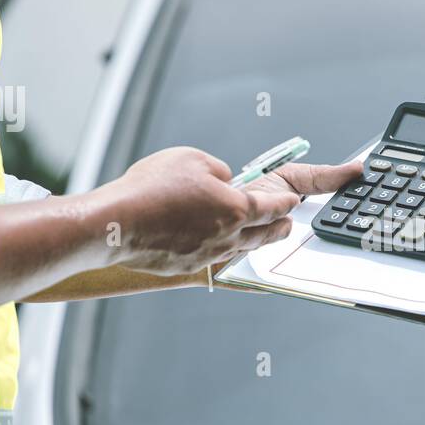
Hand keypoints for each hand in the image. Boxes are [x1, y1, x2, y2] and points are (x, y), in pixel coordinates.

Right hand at [98, 149, 355, 275]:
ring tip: (257, 229)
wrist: (112, 225)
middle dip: (281, 222)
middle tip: (290, 218)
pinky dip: (220, 246)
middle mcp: (229, 236)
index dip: (297, 197)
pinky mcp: (186, 265)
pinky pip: (213, 255)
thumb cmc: (150, 188)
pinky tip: (212, 239)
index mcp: (237, 208)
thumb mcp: (191, 159)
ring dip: (255, 236)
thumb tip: (224, 180)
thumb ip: (218, 170)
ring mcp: (208, 255)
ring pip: (243, 247)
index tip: (312, 196)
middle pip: (268, 232)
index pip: (278, 204)